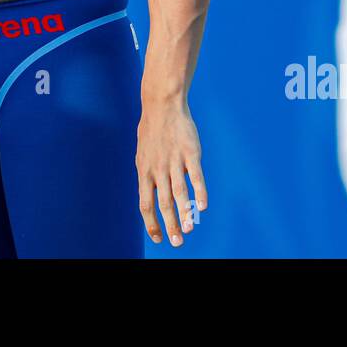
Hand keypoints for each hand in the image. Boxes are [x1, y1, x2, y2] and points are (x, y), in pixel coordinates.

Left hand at [136, 93, 206, 246]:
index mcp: (144, 171)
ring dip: (185, 212)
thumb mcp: (143, 156)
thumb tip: (152, 200)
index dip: (151, 223)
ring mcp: (175, 161)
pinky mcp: (191, 153)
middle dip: (170, 225)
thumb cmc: (153, 133)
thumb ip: (149, 178)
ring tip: (190, 228)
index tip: (158, 238)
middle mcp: (158, 169)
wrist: (162, 105)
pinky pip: (196, 176)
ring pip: (180, 192)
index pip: (145, 204)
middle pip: (164, 202)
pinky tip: (203, 207)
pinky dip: (200, 192)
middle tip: (178, 242)